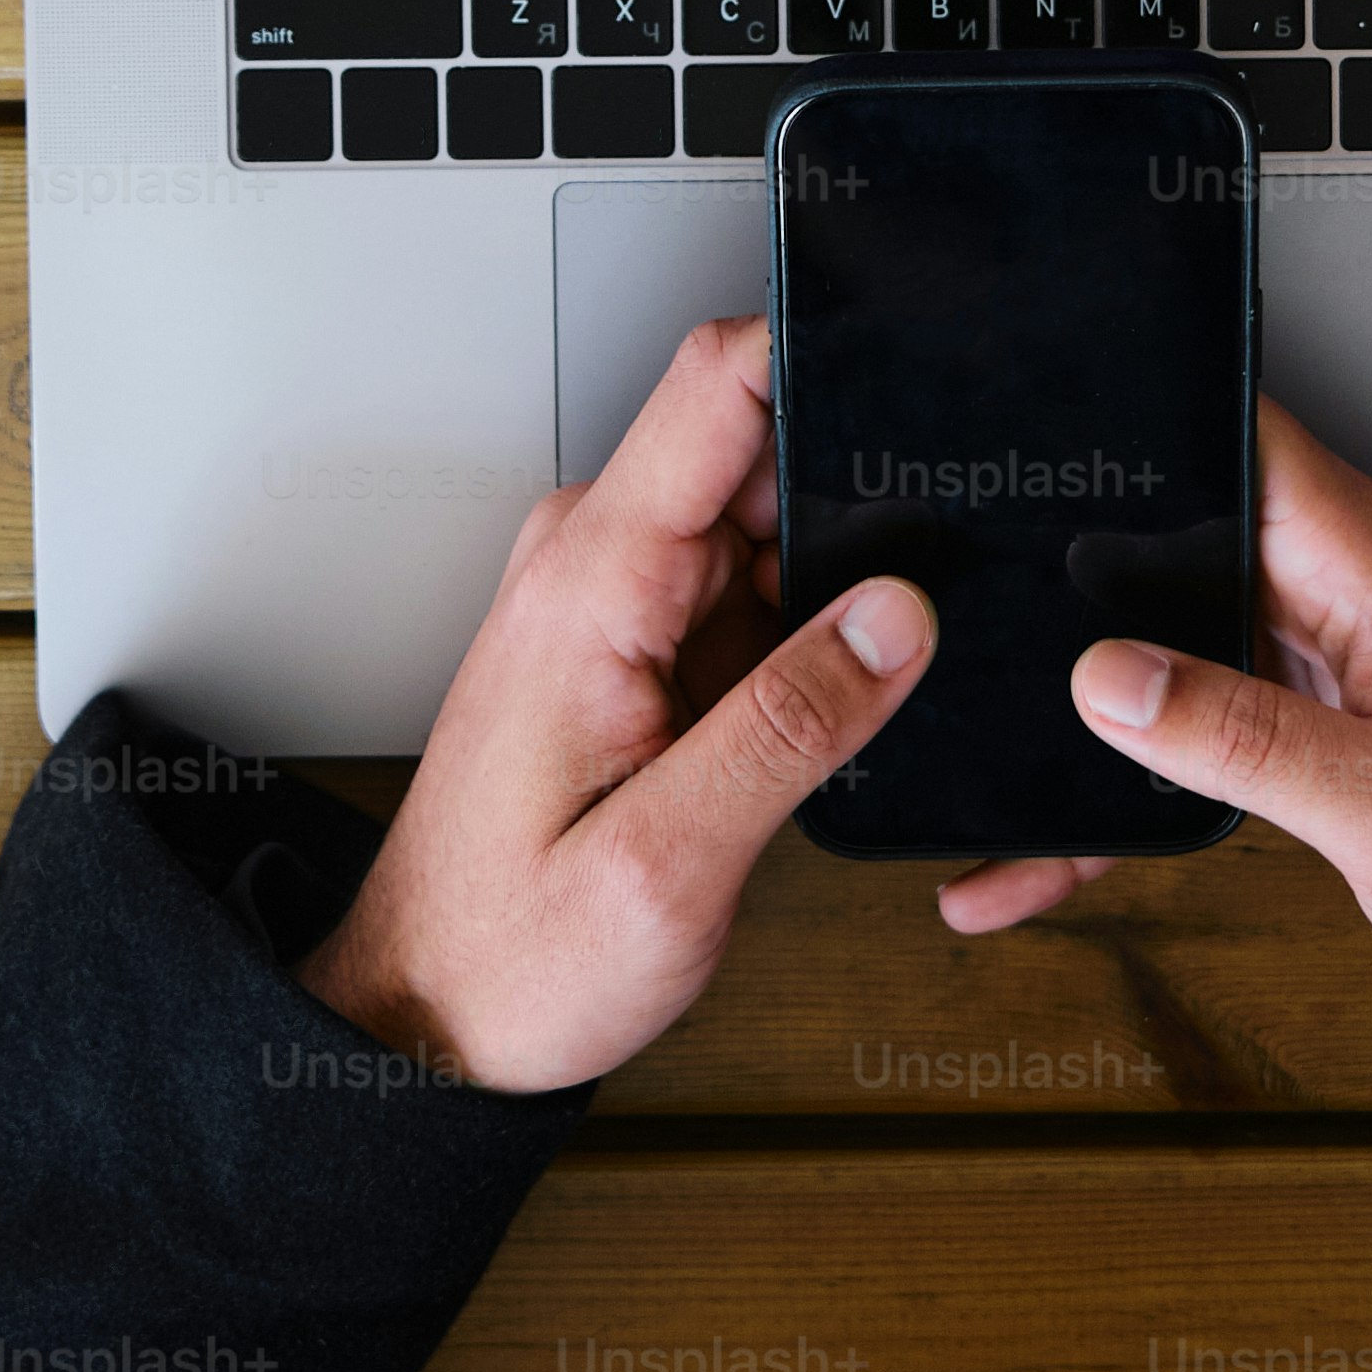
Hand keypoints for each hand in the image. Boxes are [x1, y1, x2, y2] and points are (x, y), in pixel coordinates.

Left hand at [299, 314, 932, 1093]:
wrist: (433, 1021)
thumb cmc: (510, 957)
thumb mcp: (666, 863)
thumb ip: (791, 726)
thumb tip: (901, 615)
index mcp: (593, 583)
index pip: (718, 383)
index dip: (826, 350)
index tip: (924, 375)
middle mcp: (600, 567)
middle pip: (772, 446)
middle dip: (868, 492)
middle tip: (939, 596)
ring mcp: (625, 604)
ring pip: (781, 522)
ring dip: (850, 573)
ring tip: (885, 675)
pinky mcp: (650, 650)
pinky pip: (764, 592)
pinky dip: (818, 631)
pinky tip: (845, 698)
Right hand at [942, 403, 1371, 1078]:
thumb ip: (1255, 744)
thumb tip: (1112, 679)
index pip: (1238, 433)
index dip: (1129, 414)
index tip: (1017, 427)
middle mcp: (1353, 597)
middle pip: (1174, 530)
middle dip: (1058, 559)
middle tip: (935, 599)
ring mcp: (1337, 661)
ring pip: (1169, 638)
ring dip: (1077, 684)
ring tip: (953, 727)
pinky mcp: (1328, 729)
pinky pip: (1200, 732)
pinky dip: (1123, 787)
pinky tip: (1035, 852)